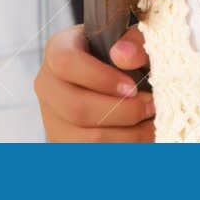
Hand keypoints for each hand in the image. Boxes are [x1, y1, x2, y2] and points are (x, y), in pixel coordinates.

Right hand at [34, 24, 154, 140]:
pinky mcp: (63, 144)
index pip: (66, 63)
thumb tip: (124, 55)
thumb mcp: (132, 42)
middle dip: (122, 112)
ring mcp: (52, 118)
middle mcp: (47, 85)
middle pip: (76, 108)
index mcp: (58, 50)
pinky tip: (142, 138)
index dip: (101, 78)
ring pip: (86, 139)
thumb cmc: (124, 57)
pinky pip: (93, 156)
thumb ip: (135, 42)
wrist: (117, 80)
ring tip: (151, 125)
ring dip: (127, 136)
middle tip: (151, 107)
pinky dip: (123, 150)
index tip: (133, 88)